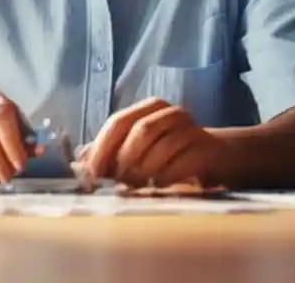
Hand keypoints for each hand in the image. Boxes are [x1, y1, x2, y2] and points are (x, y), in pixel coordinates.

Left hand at [82, 97, 229, 187]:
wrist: (215, 155)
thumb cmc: (169, 152)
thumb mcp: (138, 148)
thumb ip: (110, 151)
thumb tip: (79, 160)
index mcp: (149, 108)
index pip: (119, 121)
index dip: (103, 147)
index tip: (93, 172)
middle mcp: (170, 112)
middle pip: (141, 131)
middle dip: (125, 159)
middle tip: (118, 182)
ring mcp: (191, 128)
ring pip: (162, 147)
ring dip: (145, 171)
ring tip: (137, 186)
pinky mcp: (206, 148)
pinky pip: (181, 163)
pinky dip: (165, 177)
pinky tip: (159, 186)